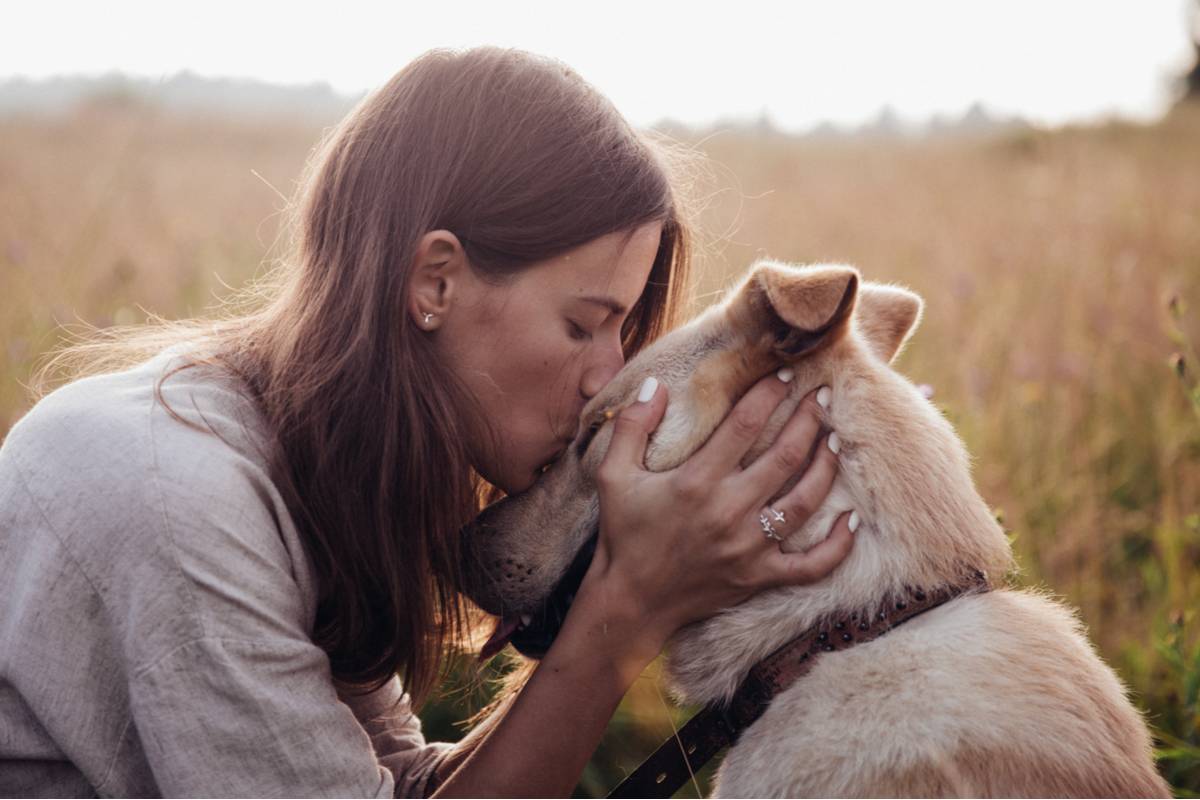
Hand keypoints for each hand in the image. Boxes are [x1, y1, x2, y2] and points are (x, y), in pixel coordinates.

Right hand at [577, 371, 855, 669]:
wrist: (631, 600)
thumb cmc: (624, 533)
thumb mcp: (613, 475)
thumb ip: (632, 426)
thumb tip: (654, 384)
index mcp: (696, 481)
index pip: (745, 424)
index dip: (770, 393)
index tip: (787, 374)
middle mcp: (729, 511)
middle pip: (787, 456)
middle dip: (810, 419)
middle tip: (823, 396)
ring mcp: (750, 548)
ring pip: (806, 501)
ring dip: (827, 466)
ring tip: (834, 439)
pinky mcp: (760, 577)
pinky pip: (813, 564)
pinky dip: (839, 544)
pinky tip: (852, 518)